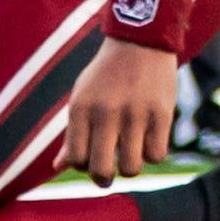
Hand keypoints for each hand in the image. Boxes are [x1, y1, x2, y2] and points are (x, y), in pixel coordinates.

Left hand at [60, 37, 179, 183]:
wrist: (140, 41)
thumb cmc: (107, 76)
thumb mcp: (82, 99)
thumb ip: (72, 135)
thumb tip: (58, 168)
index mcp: (81, 108)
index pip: (76, 159)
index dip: (83, 166)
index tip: (91, 158)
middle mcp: (106, 111)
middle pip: (101, 170)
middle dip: (104, 179)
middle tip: (109, 173)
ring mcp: (135, 113)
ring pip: (131, 168)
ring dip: (130, 167)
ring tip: (131, 153)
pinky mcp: (161, 113)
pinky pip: (156, 156)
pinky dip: (152, 154)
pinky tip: (149, 141)